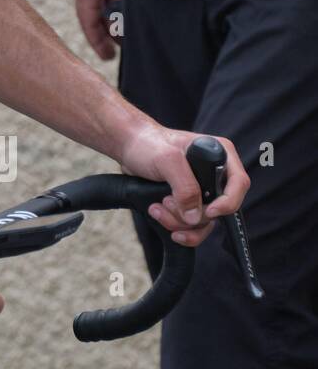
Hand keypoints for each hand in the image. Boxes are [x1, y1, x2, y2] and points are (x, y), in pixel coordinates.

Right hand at [72, 0, 125, 59]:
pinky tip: (123, 8)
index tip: (108, 58)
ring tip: (123, 31)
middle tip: (119, 49)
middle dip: (103, 32)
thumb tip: (123, 26)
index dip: (98, 42)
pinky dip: (108, 3)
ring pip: (94, 2)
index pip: (88, 21)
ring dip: (107, 17)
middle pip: (88, 14)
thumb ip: (126, 3)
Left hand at [118, 123, 248, 246]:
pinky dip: (175, 225)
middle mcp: (215, 174)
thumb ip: (184, 186)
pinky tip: (157, 213)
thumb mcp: (167, 160)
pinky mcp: (188, 201)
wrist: (128, 147)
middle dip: (192, 214)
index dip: (228, 202)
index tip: (209, 212)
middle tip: (167, 202)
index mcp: (220, 155)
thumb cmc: (148, 144)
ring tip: (157, 208)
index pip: (239, 184)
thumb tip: (195, 217)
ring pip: (203, 221)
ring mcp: (202, 190)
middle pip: (219, 209)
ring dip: (179, 221)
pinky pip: (191, 225)